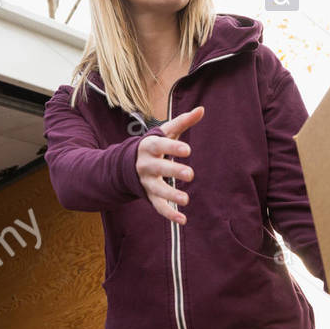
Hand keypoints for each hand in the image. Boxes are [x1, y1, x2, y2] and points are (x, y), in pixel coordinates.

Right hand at [137, 106, 204, 224]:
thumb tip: (202, 109)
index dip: (173, 147)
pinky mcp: (149, 196)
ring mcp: (146, 182)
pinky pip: (158, 206)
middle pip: (158, 168)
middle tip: (190, 174)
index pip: (160, 145)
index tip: (188, 150)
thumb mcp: (165, 132)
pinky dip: (169, 214)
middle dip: (173, 171)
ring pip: (157, 189)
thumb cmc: (154, 145)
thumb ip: (183, 122)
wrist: (128, 165)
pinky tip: (183, 220)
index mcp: (149, 146)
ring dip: (170, 194)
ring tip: (185, 200)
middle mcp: (146, 165)